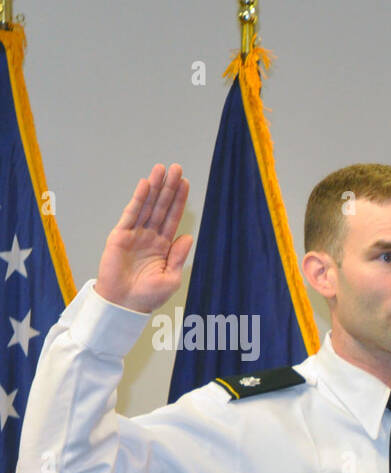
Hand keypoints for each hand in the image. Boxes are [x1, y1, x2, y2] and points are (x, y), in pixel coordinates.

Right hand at [95, 163, 193, 313]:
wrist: (125, 304)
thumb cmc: (148, 296)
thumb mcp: (171, 278)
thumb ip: (179, 256)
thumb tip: (188, 236)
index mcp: (163, 246)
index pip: (173, 218)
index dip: (179, 201)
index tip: (186, 183)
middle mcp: (149, 236)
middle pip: (161, 207)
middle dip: (169, 188)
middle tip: (176, 167)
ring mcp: (135, 234)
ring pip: (147, 206)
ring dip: (155, 188)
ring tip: (162, 169)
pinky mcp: (120, 236)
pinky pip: (131, 214)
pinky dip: (139, 199)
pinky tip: (146, 185)